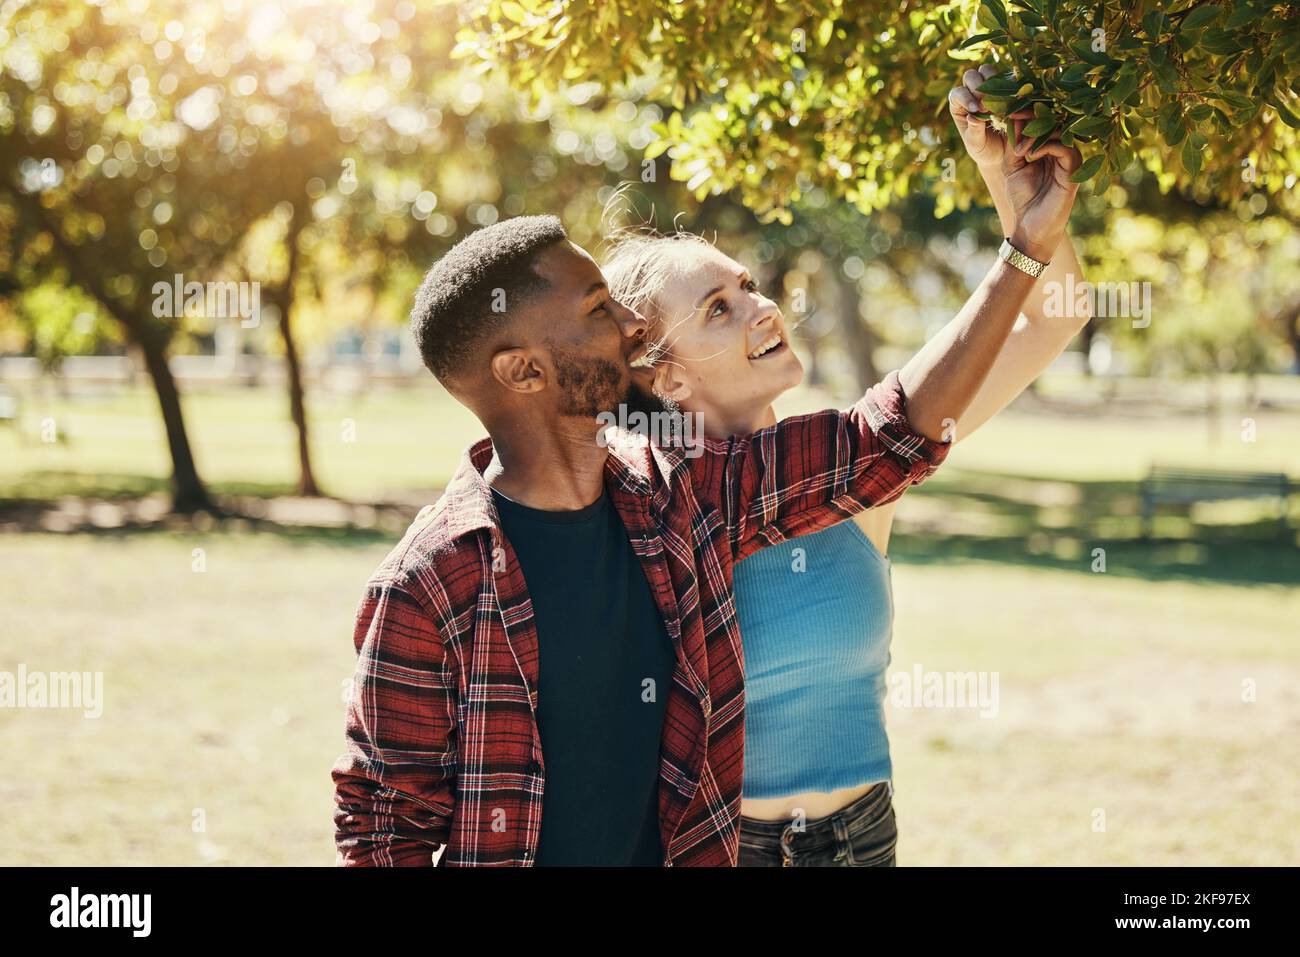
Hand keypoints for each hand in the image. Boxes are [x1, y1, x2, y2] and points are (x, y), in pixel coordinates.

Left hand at [948, 64, 1032, 168]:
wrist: (1002, 153)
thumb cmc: (983, 149)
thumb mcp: (976, 144)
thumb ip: (973, 131)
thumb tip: (973, 117)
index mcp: (959, 105)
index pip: (957, 93)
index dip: (965, 97)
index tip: (976, 109)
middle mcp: (972, 93)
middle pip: (971, 76)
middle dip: (978, 87)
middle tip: (986, 104)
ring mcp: (990, 88)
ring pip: (987, 71)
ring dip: (993, 81)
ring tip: (999, 99)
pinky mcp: (1007, 87)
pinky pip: (1008, 77)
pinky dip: (1011, 82)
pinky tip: (1015, 94)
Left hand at [1003, 116, 1082, 261]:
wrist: (1031, 226)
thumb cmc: (1022, 197)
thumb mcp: (1012, 165)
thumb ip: (1014, 142)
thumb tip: (1013, 117)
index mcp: (1050, 145)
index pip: (1042, 120)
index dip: (1026, 112)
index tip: (1007, 110)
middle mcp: (1063, 147)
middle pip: (1053, 120)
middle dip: (1031, 116)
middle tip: (1013, 117)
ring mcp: (1071, 157)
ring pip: (1058, 130)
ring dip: (1035, 134)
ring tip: (1018, 149)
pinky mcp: (1075, 168)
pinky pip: (1063, 147)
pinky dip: (1044, 146)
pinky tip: (1029, 156)